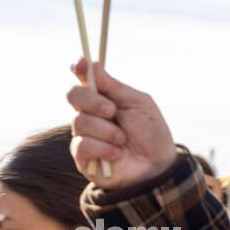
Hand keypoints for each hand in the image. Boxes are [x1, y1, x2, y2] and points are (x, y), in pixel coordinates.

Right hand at [67, 57, 177, 189]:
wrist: (156, 166)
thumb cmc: (150, 133)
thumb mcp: (137, 103)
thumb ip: (114, 86)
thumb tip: (92, 64)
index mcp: (103, 98)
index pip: (84, 79)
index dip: (79, 68)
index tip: (81, 63)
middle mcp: (90, 114)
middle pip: (74, 95)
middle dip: (93, 101)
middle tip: (113, 111)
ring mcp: (84, 135)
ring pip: (80, 122)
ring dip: (106, 130)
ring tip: (122, 139)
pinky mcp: (82, 157)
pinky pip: (82, 144)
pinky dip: (102, 148)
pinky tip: (116, 154)